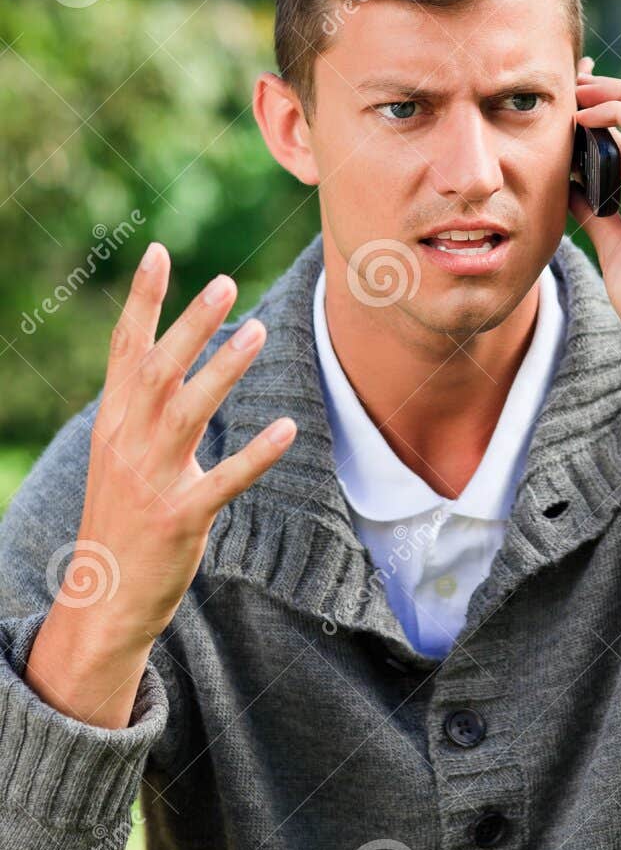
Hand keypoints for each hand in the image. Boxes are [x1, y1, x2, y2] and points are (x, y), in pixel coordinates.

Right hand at [62, 242, 297, 649]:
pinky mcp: (179, 518)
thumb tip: (167, 351)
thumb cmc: (123, 517)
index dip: (142, 300)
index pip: (125, 349)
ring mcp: (150, 481)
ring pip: (186, 413)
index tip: (158, 251)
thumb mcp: (121, 453)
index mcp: (113, 423)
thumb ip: (142, 405)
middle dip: (190, 324)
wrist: (103, 598)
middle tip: (225, 282)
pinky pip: (223, 480)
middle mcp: (126, 443)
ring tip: (258, 330)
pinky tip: (287, 429)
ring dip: (223, 370)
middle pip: (156, 370)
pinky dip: (255, 454)